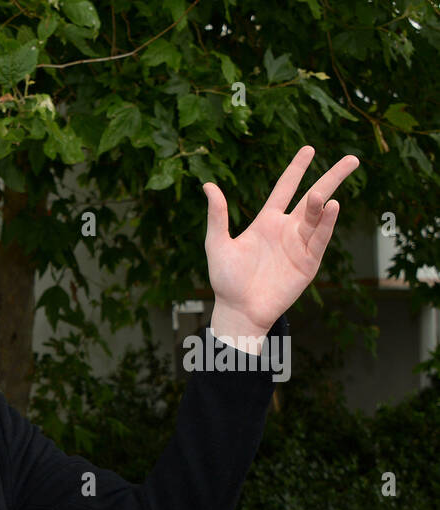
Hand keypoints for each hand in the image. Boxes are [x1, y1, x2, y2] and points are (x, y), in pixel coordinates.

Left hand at [203, 145, 359, 338]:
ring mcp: (299, 245)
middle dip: (332, 178)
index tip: (309, 149)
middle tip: (352, 159)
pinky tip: (332, 208)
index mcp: (266, 222)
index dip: (296, 169)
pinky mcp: (308, 263)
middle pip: (314, 197)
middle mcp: (287, 230)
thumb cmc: (226, 280)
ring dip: (322, 203)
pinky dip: (327, 224)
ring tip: (322, 193)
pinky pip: (320, 239)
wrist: (238, 310)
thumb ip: (217, 216)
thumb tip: (208, 186)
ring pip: (318, 217)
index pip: (285, 188)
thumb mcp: (217, 244)